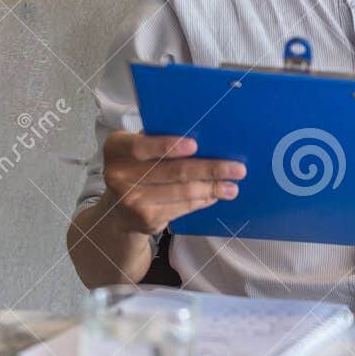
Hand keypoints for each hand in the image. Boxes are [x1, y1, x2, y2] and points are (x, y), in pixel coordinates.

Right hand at [100, 132, 245, 233]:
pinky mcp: (146, 220)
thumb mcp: (140, 148)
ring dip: (213, 188)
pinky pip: (183, 207)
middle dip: (210, 169)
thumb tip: (206, 136)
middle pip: (173, 171)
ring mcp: (131, 200)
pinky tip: (214, 195)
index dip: (168, 146)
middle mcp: (118, 175)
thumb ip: (160, 139)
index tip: (195, 146)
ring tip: (232, 186)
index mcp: (117, 148)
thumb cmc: (137, 167)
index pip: (141, 146)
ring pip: (183, 191)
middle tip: (237, 169)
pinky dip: (202, 200)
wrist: (118, 210)